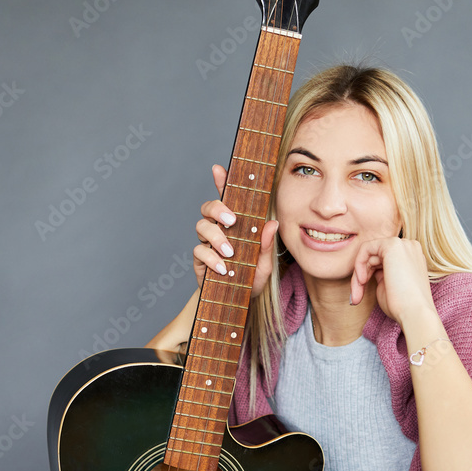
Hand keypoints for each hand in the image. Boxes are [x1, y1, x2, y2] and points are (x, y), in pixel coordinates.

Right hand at [193, 164, 278, 297]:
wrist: (237, 302)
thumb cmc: (251, 277)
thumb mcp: (264, 263)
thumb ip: (265, 245)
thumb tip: (272, 224)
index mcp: (235, 223)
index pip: (227, 198)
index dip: (221, 181)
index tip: (218, 168)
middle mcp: (218, 229)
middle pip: (208, 207)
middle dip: (218, 209)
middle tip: (231, 221)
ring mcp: (207, 243)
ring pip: (201, 226)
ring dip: (216, 237)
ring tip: (230, 252)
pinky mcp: (199, 259)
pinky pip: (199, 251)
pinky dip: (211, 257)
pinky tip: (223, 267)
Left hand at [350, 237, 436, 327]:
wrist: (415, 313)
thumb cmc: (403, 305)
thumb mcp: (389, 285)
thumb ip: (381, 273)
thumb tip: (369, 268)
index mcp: (411, 257)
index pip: (382, 260)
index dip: (368, 275)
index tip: (359, 295)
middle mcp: (409, 247)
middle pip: (374, 256)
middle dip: (360, 276)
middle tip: (355, 298)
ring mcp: (402, 244)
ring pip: (368, 253)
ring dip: (358, 274)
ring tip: (357, 294)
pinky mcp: (392, 245)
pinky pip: (366, 248)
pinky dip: (359, 264)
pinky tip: (362, 280)